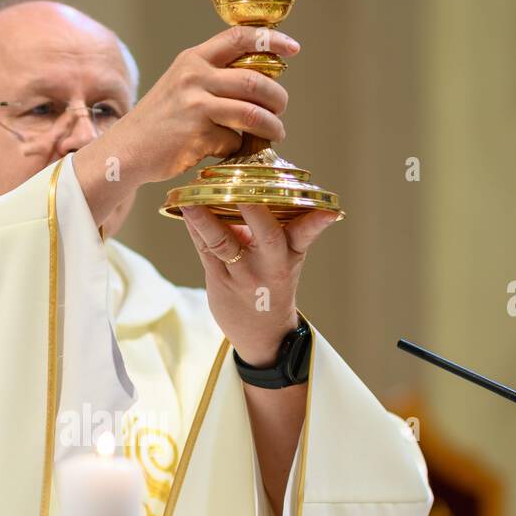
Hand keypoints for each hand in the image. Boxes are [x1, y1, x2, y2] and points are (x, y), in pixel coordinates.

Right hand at [73, 25, 297, 225]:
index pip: (239, 38)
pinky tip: (234, 150)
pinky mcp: (197, 135)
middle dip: (277, 97)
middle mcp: (194, 77)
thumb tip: (257, 84)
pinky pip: (234, 140)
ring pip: (252, 112)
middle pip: (255, 81)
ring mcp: (195, 106)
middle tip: (281, 109)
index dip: (271, 40)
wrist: (126, 151)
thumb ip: (212, 78)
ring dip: (271, 125)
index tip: (293, 48)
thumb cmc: (158, 122)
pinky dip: (239, 147)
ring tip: (276, 132)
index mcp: (193, 60)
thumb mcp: (180, 86)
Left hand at [181, 202, 338, 365]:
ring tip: (192, 200)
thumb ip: (275, 226)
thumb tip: (256, 182)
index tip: (330, 210)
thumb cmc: (272, 283)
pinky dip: (195, 227)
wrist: (263, 333)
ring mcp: (244, 275)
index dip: (317, 222)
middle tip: (243, 189)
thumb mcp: (286, 258)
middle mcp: (270, 265)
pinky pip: (205, 250)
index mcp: (291, 254)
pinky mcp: (220, 280)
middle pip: (268, 236)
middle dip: (256, 212)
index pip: (306, 234)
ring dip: (207, 221)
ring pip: (225, 243)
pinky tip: (186, 208)